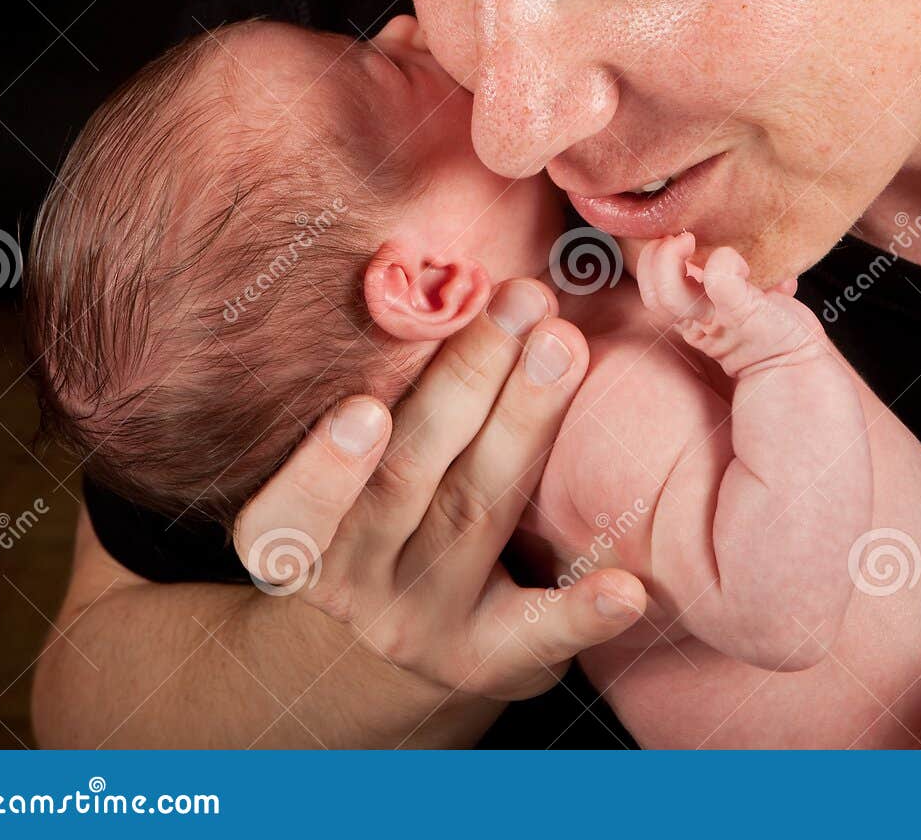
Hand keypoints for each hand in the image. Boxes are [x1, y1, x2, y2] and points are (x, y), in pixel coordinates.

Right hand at [232, 277, 646, 702]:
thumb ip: (376, 381)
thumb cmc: (380, 495)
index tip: (364, 410)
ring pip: (473, 515)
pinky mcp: (490, 653)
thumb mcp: (350, 456)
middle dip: (468, 381)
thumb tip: (437, 267)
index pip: (294, 515)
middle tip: (522, 300)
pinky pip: (538, 633)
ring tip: (564, 349)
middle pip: (410, 481)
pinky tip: (627, 591)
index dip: (325, 469)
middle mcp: (354, 583)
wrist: (405, 614)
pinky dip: (581, 612)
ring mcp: (422, 621)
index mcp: (299, 539)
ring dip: (525, 425)